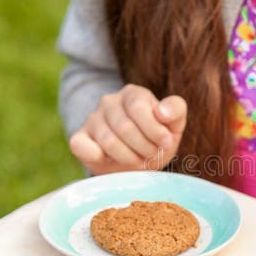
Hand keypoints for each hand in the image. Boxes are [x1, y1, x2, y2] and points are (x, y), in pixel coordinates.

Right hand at [69, 84, 186, 174]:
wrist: (137, 161)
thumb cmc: (157, 139)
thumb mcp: (174, 125)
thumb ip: (176, 110)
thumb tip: (161, 112)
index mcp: (132, 94)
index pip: (138, 107)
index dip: (154, 130)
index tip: (166, 143)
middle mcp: (109, 102)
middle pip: (125, 127)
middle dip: (144, 147)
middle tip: (152, 155)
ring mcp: (92, 119)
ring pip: (108, 141)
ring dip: (129, 157)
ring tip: (138, 159)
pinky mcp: (79, 138)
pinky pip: (81, 146)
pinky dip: (98, 157)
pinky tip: (111, 160)